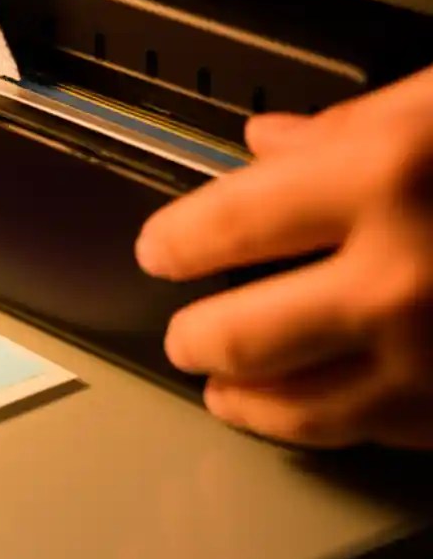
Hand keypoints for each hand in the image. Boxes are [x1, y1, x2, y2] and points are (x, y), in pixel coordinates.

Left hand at [135, 64, 432, 449]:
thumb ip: (353, 125)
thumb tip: (264, 144)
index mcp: (386, 177)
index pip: (230, 221)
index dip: (177, 241)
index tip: (158, 251)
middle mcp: (399, 279)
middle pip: (241, 334)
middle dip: (194, 339)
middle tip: (182, 337)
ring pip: (298, 410)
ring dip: (244, 402)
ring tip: (224, 392)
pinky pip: (371, 433)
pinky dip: (326, 424)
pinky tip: (312, 411)